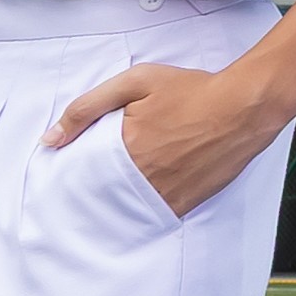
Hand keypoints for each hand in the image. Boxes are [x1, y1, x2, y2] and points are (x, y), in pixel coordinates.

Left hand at [46, 60, 289, 214]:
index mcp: (123, 148)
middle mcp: (140, 177)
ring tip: (112, 195)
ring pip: (124, 207)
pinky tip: (139, 200)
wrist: (244, 107)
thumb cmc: (192, 91)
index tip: (65, 176)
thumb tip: (51, 139)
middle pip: (101, 192)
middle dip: (92, 190)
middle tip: (86, 189)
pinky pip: (153, 214)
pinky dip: (142, 209)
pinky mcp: (184, 202)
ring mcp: (163, 193)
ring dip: (115, 203)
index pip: (82, 172)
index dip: (73, 173)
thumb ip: (88, 107)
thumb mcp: (136, 82)